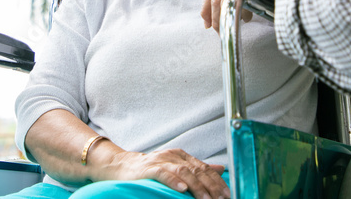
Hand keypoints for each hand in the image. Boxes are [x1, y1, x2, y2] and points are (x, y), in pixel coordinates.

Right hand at [107, 148, 228, 198]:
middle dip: (211, 186)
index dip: (217, 181)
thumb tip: (221, 169)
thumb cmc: (151, 170)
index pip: (204, 168)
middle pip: (197, 170)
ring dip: (197, 186)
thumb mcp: (177, 167)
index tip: (227, 194)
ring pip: (183, 172)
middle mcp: (173, 156)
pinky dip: (173, 181)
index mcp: (182, 156)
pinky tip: (182, 189)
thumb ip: (198, 169)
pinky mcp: (148, 168)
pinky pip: (163, 173)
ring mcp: (161, 161)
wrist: (123, 166)